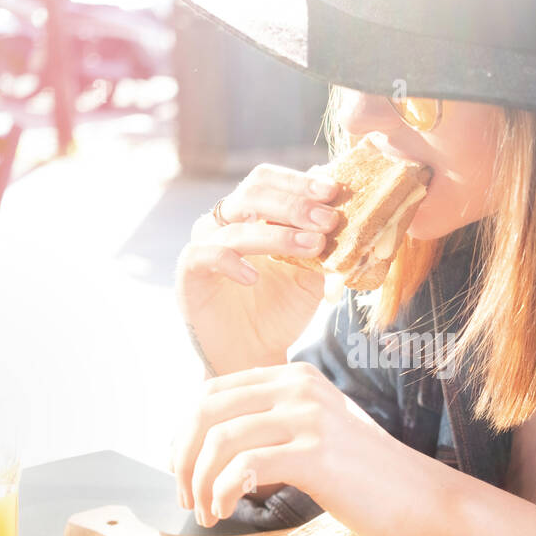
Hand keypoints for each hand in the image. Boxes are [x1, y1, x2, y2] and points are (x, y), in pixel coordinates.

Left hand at [169, 362, 433, 535]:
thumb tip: (211, 441)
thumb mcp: (318, 431)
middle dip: (182, 457)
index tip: (182, 470)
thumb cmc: (367, 476)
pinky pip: (244, 468)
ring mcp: (309, 418)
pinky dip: (222, 493)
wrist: (422, 500)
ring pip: (220, 439)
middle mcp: (299, 388)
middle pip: (206, 410)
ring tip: (206, 512)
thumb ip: (275, 423)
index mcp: (295, 377)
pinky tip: (225, 512)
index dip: (184, 433)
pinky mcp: (315, 455)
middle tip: (185, 496)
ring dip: (200, 481)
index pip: (213, 391)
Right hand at [176, 163, 342, 375]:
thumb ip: (322, 244)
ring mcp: (204, 244)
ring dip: (278, 235)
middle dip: (295, 204)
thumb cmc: (281, 311)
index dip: (298, 182)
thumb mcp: (311, 275)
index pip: (269, 180)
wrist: (254, 355)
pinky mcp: (190, 272)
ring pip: (236, 226)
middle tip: (327, 220)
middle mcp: (225, 222)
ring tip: (313, 246)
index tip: (332, 191)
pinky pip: (206, 255)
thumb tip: (345, 206)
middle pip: (252, 193)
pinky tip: (255, 277)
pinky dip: (232, 262)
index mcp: (252, 214)